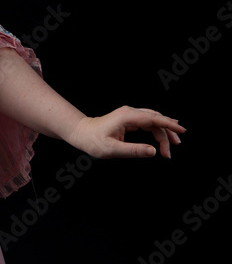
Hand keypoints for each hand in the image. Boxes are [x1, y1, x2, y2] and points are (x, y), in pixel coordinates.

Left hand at [67, 106, 184, 159]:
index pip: (154, 118)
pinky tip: (164, 133)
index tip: (181, 131)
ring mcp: (129, 114)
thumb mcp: (112, 149)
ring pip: (153, 120)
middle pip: (156, 119)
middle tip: (172, 149)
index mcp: (127, 117)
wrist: (81, 133)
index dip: (169, 125)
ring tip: (172, 145)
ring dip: (163, 132)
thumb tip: (153, 151)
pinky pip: (147, 121)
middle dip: (168, 133)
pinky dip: (157, 129)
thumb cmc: (93, 141)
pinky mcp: (129, 119)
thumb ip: (133, 150)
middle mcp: (130, 112)